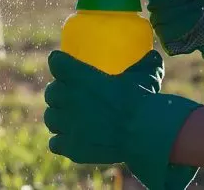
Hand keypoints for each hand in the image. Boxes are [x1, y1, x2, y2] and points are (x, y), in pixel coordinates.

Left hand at [44, 50, 201, 189]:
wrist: (143, 133)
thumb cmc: (143, 99)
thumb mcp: (146, 75)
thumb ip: (145, 63)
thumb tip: (153, 56)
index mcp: (78, 75)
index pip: (56, 62)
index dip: (60, 63)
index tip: (65, 65)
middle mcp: (66, 97)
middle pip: (51, 91)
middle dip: (59, 93)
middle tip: (71, 96)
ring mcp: (66, 124)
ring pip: (50, 117)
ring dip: (58, 117)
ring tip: (70, 120)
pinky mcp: (70, 146)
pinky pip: (55, 143)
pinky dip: (63, 142)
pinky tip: (72, 141)